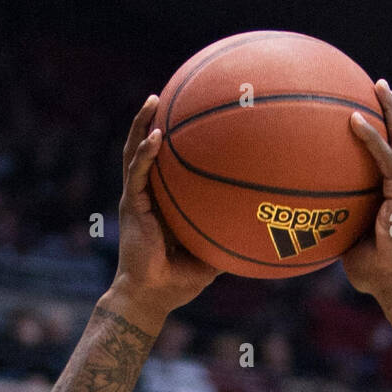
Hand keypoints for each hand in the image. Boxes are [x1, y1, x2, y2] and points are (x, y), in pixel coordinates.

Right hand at [110, 96, 218, 326]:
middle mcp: (146, 196)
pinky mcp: (132, 206)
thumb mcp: (209, 257)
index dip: (169, 142)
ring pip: (134, 153)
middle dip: (151, 121)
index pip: (163, 166)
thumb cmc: (177, 282)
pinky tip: (156, 136)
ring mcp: (137, 199)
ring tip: (153, 100)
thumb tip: (259, 234)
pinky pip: (138, 173)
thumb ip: (226, 239)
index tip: (184, 117)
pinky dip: (146, 153)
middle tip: (163, 95)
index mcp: (161, 204)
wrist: (151, 296)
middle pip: (144, 150)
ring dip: (141, 125)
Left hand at [340, 81, 391, 311]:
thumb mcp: (350, 245)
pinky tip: (355, 120)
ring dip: (390, 112)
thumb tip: (307, 223)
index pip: (391, 160)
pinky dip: (370, 138)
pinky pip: (384, 159)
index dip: (383, 136)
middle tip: (379, 86)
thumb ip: (338, 227)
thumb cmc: (375, 274)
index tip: (370, 114)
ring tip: (379, 86)